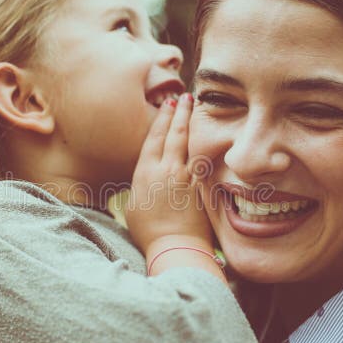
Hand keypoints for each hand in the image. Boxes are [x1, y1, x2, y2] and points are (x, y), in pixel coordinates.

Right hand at [125, 94, 219, 276]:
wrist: (174, 247)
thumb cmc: (149, 233)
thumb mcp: (133, 206)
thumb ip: (139, 186)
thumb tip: (143, 180)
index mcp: (145, 172)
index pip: (154, 138)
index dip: (161, 119)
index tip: (167, 104)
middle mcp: (165, 169)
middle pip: (173, 133)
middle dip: (179, 112)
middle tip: (184, 96)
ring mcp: (185, 176)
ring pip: (190, 142)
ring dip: (192, 122)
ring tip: (196, 106)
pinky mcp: (201, 186)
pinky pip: (203, 159)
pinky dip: (206, 143)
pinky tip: (209, 133)